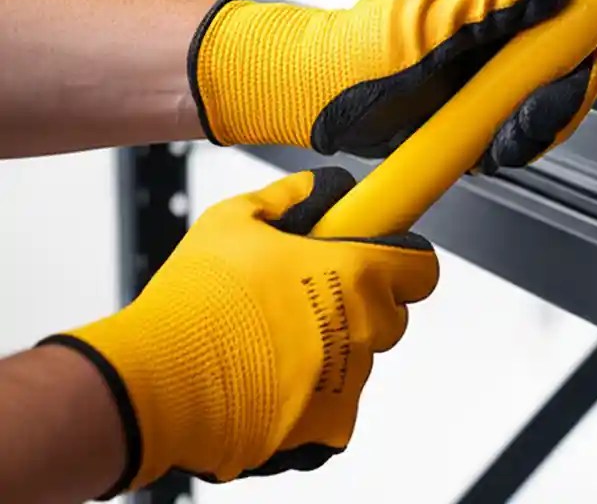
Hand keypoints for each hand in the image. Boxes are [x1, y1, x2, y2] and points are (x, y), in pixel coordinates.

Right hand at [37, 168, 436, 495]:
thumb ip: (289, 196)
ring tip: (272, 340)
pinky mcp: (331, 426)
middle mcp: (366, 329)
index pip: (421, 269)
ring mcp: (352, 381)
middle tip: (307, 296)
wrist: (159, 379)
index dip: (400, 260)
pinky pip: (337, 402)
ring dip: (331, 347)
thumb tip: (321, 187)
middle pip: (390, 314)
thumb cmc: (198, 298)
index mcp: (357, 275)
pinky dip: (312, 393)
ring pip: (360, 358)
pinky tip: (270, 377)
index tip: (376, 257)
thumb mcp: (234, 220)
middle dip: (360, 303)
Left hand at [187, 0, 596, 167]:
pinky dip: (514, 149)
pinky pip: (527, 134)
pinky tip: (484, 151)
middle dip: (565, 100)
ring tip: (494, 144)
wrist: (313, 101)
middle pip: (580, 61)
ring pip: (558, 104)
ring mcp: (499, 70)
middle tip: (528, 124)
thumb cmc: (358, 52)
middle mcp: (509, 28)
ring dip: (537, 132)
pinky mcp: (488, 109)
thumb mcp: (424, 23)